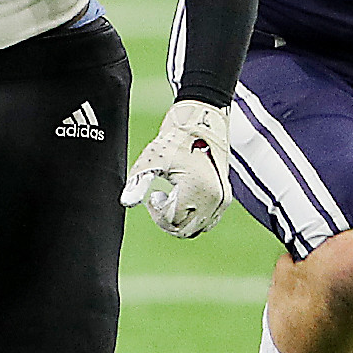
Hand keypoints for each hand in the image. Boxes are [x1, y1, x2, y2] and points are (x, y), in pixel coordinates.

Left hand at [123, 99, 231, 237]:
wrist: (203, 122)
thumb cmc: (176, 139)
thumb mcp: (152, 160)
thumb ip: (138, 183)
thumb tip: (125, 202)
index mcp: (198, 192)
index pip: (174, 222)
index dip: (158, 214)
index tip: (154, 195)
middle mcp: (215, 200)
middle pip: (186, 230)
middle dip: (168, 220)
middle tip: (161, 198)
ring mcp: (223, 200)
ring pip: (197, 228)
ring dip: (181, 219)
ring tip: (173, 196)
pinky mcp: (226, 197)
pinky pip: (208, 221)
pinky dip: (193, 216)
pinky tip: (184, 197)